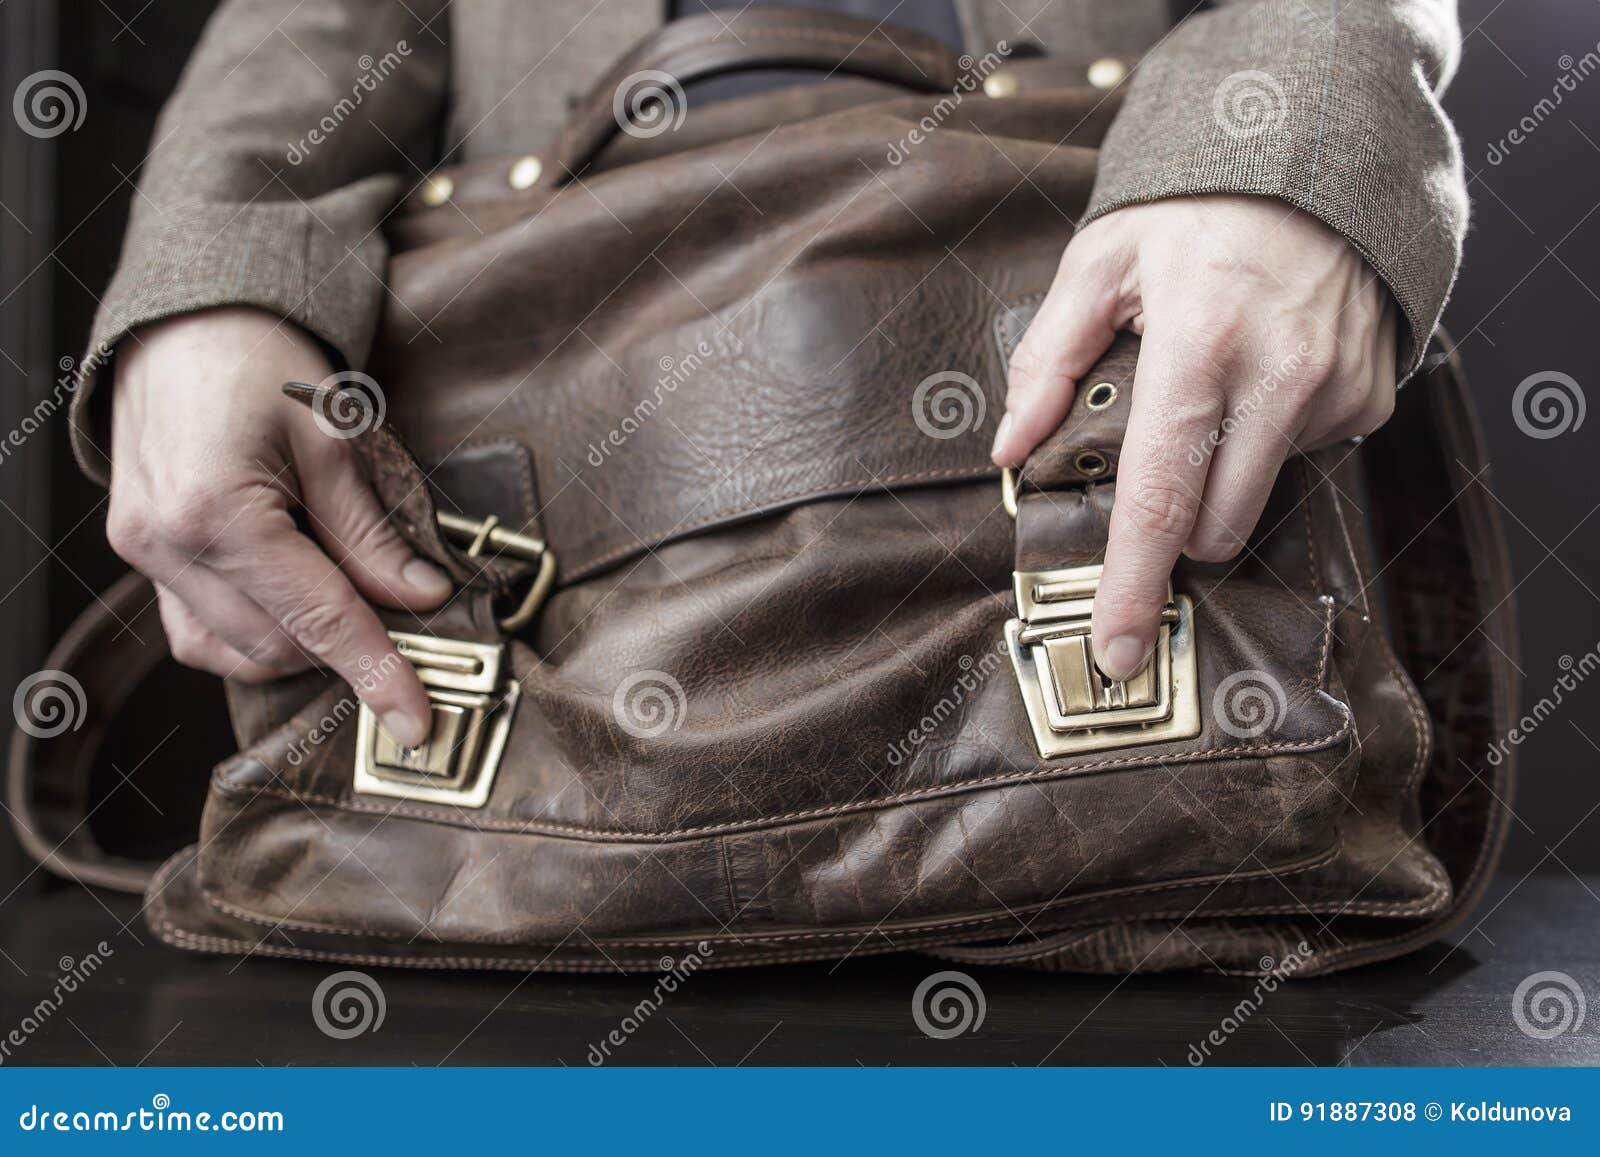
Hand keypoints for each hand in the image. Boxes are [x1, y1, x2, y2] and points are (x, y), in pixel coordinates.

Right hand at [107, 306, 446, 745]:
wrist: (186, 322)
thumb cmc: (258, 362)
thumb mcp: (335, 438)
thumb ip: (372, 532)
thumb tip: (421, 600)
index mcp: (215, 510)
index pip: (317, 618)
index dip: (375, 671)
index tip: (415, 716)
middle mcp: (166, 544)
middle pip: (277, 645)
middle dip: (346, 647)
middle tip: (406, 624)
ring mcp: (143, 556)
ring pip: (234, 652)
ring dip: (301, 644)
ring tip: (346, 595)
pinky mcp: (142, 558)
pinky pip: (201, 632)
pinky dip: (257, 632)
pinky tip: (294, 598)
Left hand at [992, 194, 1396, 681]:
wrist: (1314, 156)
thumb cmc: (1191, 212)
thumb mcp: (1099, 263)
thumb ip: (1047, 359)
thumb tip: (1012, 450)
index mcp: (1199, 346)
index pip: (1159, 497)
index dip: (1133, 586)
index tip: (1117, 650)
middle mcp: (1279, 375)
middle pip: (1214, 525)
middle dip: (1172, 524)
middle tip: (1152, 464)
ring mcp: (1335, 389)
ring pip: (1259, 499)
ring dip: (1222, 477)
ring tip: (1212, 395)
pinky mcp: (1371, 397)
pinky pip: (1308, 458)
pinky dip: (1273, 438)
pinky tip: (1261, 377)